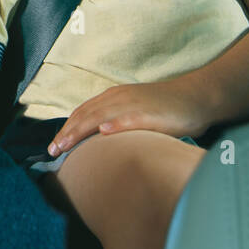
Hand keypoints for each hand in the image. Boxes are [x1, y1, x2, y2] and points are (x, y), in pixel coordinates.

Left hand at [47, 79, 214, 157]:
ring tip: (65, 145)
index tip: (53, 146)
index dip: (66, 128)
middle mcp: (119, 98)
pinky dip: (116, 124)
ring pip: (100, 116)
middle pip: (85, 115)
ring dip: (80, 131)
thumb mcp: (133, 111)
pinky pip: (130, 118)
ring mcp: (134, 104)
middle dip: (66, 133)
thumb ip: (115, 121)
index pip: (82, 113)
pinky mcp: (151, 112)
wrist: (196, 97)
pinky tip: (104, 132)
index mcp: (113, 97)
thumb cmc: (164, 109)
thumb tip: (96, 140)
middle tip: (52, 151)